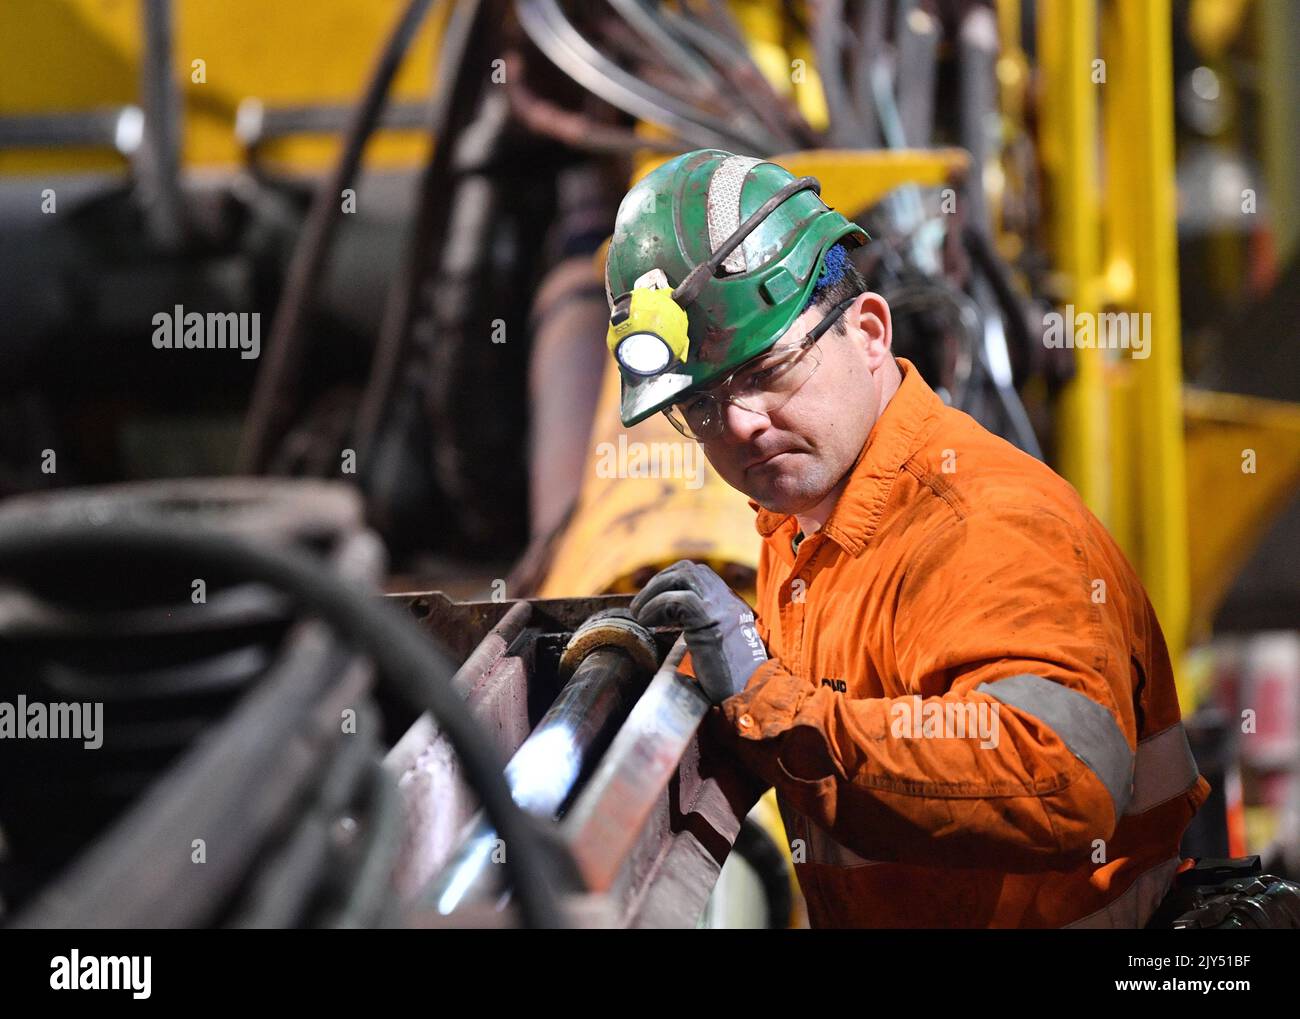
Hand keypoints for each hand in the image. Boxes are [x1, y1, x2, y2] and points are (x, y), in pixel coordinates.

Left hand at [630, 560, 767, 703]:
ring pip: (683, 577)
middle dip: (657, 582)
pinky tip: (646, 623)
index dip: (669, 580)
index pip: (698, 574)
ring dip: (652, 592)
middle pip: (689, 569)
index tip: (651, 599)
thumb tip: (665, 620)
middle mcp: (728, 603)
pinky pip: (680, 601)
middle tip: (640, 606)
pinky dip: (655, 607)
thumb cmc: (729, 681)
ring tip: (639, 614)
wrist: (750, 697)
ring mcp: (723, 611)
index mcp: (730, 605)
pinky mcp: (714, 626)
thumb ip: (699, 628)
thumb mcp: (715, 646)